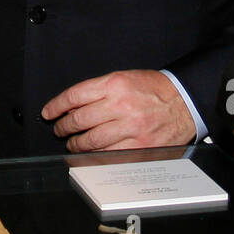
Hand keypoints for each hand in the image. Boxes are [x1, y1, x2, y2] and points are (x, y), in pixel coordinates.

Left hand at [42, 70, 194, 152]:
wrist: (184, 102)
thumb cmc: (154, 89)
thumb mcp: (125, 78)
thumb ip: (99, 91)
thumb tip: (73, 106)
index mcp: (115, 84)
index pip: (75, 96)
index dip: (57, 105)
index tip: (48, 112)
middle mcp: (121, 106)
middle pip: (79, 119)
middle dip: (64, 126)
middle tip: (59, 129)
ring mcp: (130, 128)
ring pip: (91, 140)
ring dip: (76, 143)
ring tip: (72, 142)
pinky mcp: (139, 146)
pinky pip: (108, 154)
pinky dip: (94, 155)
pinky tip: (89, 153)